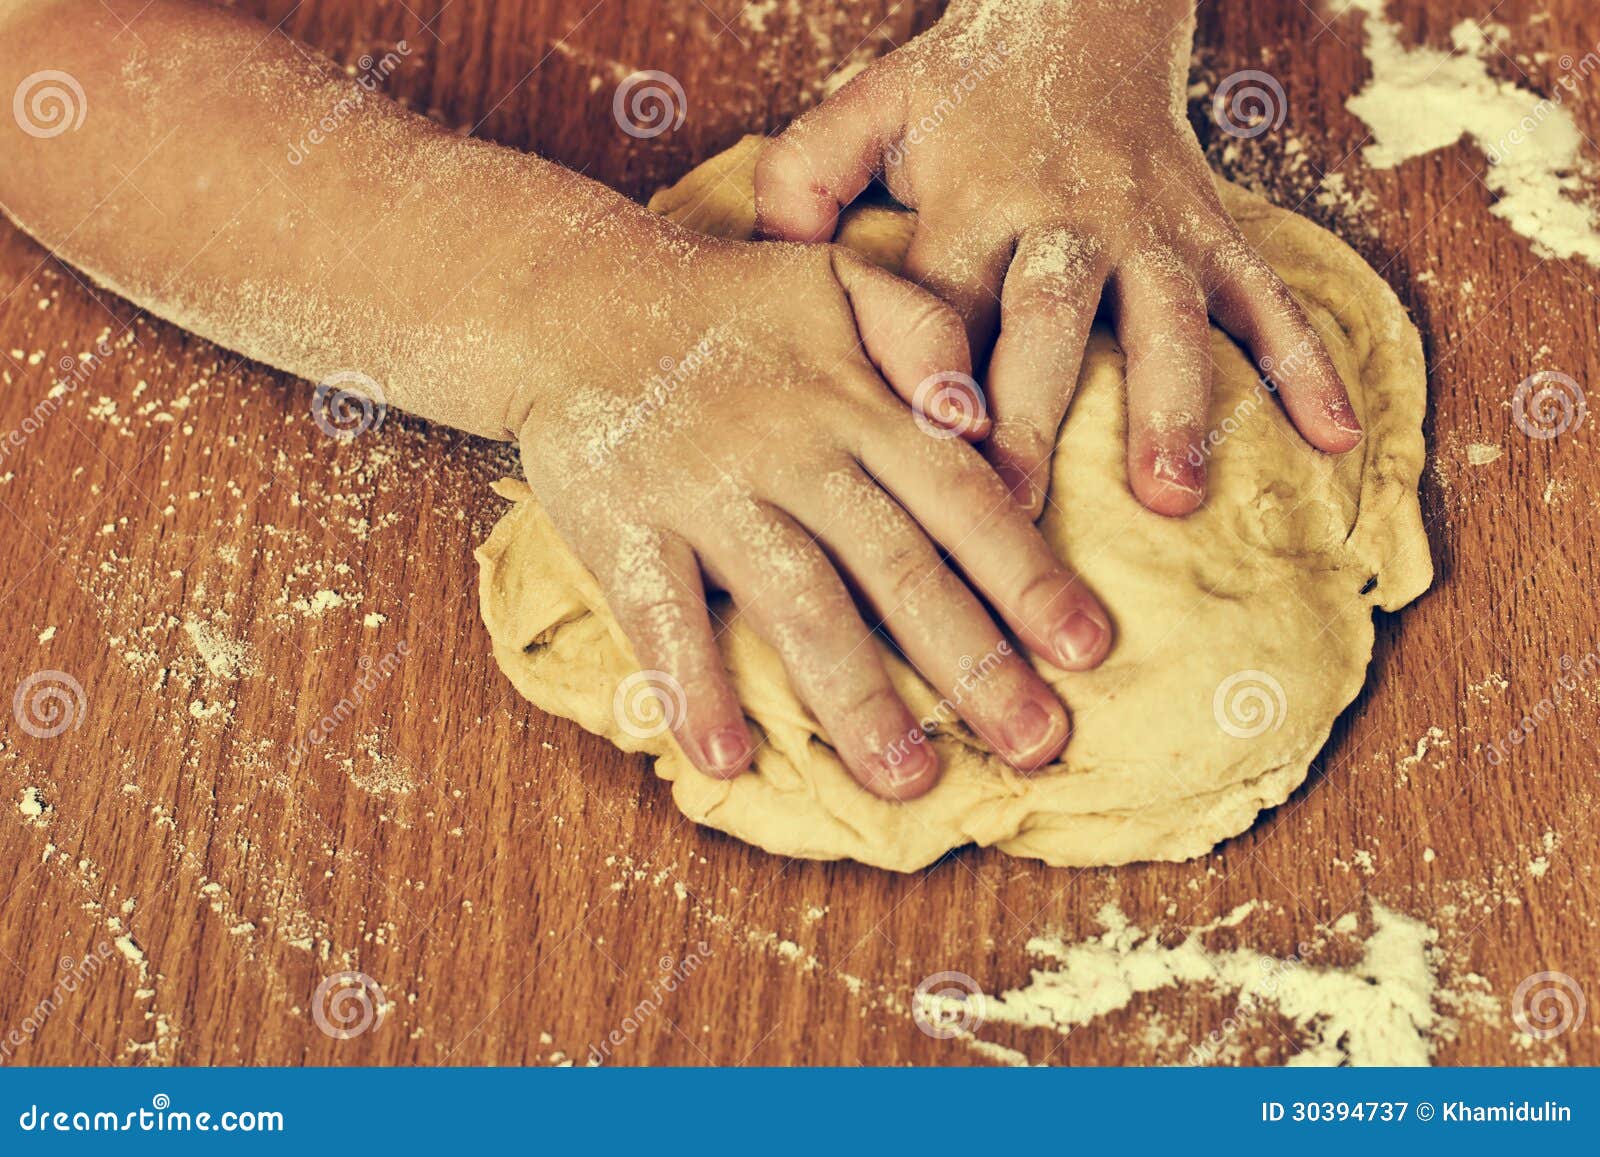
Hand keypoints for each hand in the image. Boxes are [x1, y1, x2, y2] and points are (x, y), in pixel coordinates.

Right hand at [513, 227, 1112, 798]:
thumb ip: (921, 330)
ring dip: (855, 700)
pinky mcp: (624, 525)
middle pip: (896, 568)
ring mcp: (706, 493)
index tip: (1089, 649)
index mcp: (855, 404)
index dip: (1027, 576)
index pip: (962, 499)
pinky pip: (661, 616)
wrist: (575, 297)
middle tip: (1036, 744)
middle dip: (972, 662)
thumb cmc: (727, 308)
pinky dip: (691, 686)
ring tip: (907, 782)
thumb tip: (979, 417)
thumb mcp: (838, 278)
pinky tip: (726, 760)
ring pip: (796, 606)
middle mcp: (792, 453)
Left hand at [755, 0, 1362, 517]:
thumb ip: (808, 173)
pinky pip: (1267, 293)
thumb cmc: (962, 82)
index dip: (923, 391)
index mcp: (971, 199)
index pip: (937, 307)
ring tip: (1171, 498)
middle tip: (1017, 517)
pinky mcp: (1212, 224)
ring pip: (1167, 316)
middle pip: (1047, 321)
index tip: (908, 485)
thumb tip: (768, 250)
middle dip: (1032, 417)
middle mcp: (1063, 216)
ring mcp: (1150, 223)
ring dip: (1172, 406)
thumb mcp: (871, 106)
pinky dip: (1305, 362)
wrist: (1082, 0)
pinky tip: (1333, 438)